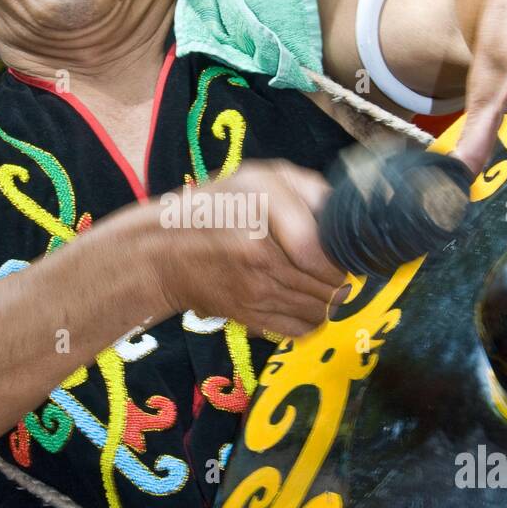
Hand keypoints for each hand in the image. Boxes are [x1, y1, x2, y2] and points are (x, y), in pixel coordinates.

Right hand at [157, 160, 347, 336]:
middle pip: (329, 285)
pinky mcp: (250, 318)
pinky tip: (303, 303)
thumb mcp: (260, 178)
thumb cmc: (218, 207)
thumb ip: (309, 189)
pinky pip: (300, 330)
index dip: (340, 256)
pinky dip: (311, 321)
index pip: (325, 253)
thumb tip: (343, 217)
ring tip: (319, 285)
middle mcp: (261, 256)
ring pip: (320, 310)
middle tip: (332, 269)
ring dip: (328, 301)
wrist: (163, 251)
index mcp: (266, 216)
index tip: (338, 251)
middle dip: (338, 279)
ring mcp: (255, 292)